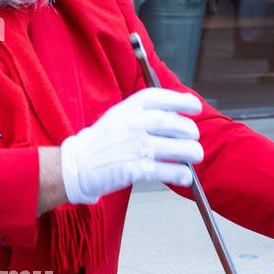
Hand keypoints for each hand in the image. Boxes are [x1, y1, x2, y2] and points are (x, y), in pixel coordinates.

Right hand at [60, 88, 203, 204]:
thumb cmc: (102, 142)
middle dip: (189, 131)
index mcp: (129, 108)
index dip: (182, 101)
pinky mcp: (134, 169)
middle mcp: (133, 124)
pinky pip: (165, 170)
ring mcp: (134, 147)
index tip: (195, 108)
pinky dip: (180, 174)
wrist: (78, 166)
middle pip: (173, 123)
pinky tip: (185, 176)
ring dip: (190, 152)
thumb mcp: (119, 117)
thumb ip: (144, 113)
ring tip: (195, 155)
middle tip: (193, 138)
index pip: (160, 98)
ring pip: (174, 147)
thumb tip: (176, 115)